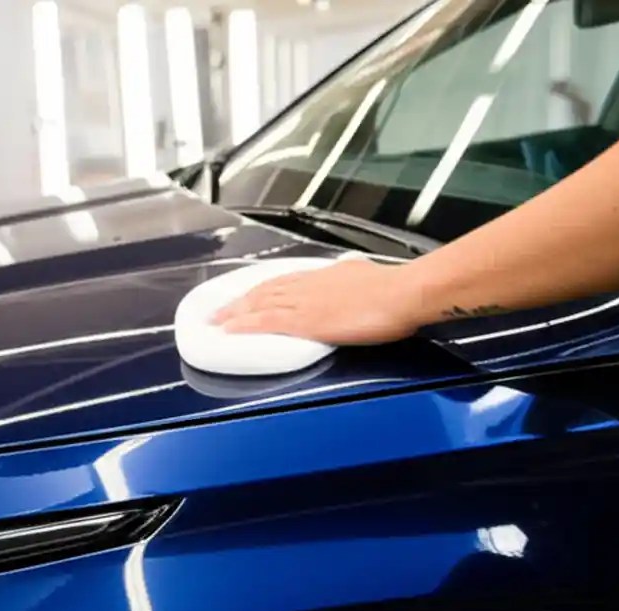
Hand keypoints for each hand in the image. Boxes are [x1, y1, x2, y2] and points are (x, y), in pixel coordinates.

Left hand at [212, 258, 426, 344]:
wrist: (403, 293)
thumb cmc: (393, 287)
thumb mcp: (364, 272)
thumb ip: (349, 275)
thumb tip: (347, 273)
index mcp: (321, 276)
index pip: (281, 281)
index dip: (260, 290)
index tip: (246, 297)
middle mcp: (307, 285)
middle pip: (263, 292)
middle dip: (239, 302)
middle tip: (218, 312)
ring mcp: (304, 302)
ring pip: (258, 305)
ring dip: (234, 313)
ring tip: (215, 322)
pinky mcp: (305, 320)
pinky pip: (266, 322)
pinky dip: (244, 325)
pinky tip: (229, 330)